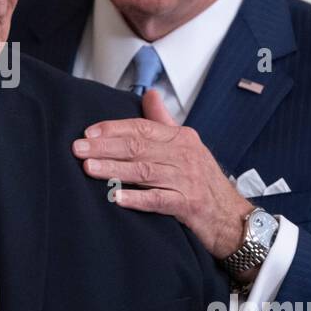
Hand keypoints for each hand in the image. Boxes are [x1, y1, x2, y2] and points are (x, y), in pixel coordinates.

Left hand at [72, 89, 254, 258]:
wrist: (233, 217)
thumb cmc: (204, 180)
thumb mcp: (188, 146)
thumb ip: (164, 121)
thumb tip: (149, 94)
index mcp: (181, 138)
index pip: (142, 128)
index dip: (114, 129)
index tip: (88, 132)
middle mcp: (184, 155)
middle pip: (139, 148)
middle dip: (105, 147)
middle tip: (78, 148)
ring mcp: (186, 180)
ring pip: (145, 172)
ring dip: (114, 169)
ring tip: (89, 168)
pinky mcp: (188, 205)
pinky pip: (159, 200)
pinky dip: (138, 199)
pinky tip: (117, 198)